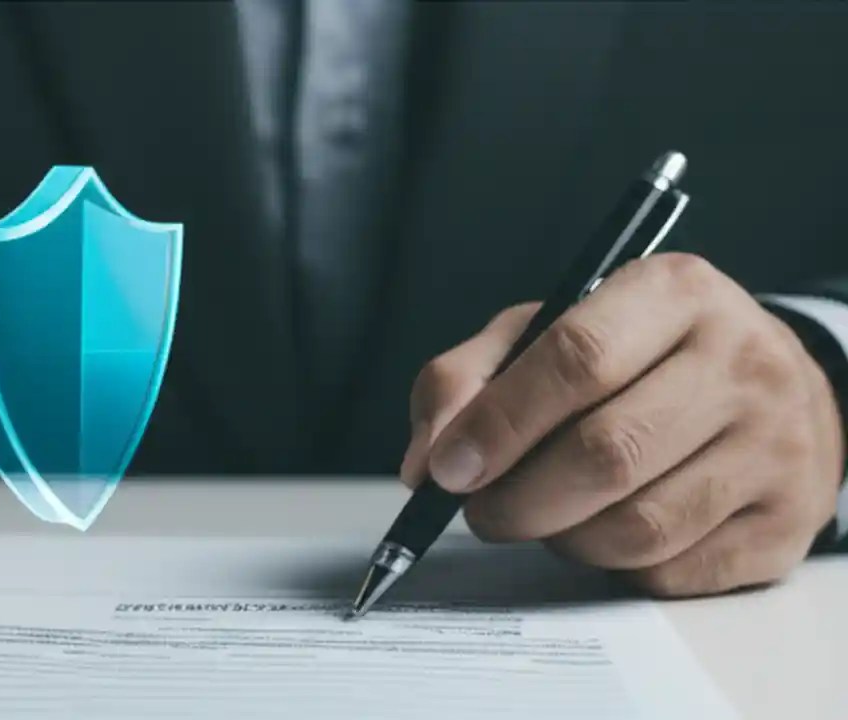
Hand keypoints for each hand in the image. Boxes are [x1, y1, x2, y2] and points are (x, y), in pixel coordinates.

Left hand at [401, 253, 844, 596]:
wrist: (772, 393)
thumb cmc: (635, 361)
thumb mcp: (545, 334)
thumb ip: (467, 380)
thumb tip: (425, 463)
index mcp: (673, 293)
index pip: (578, 359)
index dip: (501, 423)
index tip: (448, 469)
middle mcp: (740, 362)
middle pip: (606, 453)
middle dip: (518, 499)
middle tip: (481, 510)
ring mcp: (774, 446)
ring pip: (637, 526)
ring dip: (562, 538)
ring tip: (545, 516)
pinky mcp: (785, 524)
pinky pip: (671, 570)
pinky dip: (615, 567)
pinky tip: (606, 532)